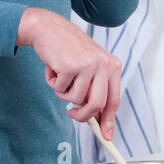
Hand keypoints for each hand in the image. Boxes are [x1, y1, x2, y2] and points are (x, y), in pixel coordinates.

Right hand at [17, 7, 122, 138]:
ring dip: (63, 93)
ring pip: (75, 99)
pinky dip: (53, 83)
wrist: (48, 28)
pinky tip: (53, 68)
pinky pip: (60, 90)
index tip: (106, 135)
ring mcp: (88, 65)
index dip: (109, 120)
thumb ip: (95, 90)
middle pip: (97, 105)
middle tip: (71, 114)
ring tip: (61, 76)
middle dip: (83, 116)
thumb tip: (99, 121)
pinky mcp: (71, 66)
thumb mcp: (88, 68)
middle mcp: (103, 64)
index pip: (114, 100)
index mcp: (112, 65)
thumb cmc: (68, 50)